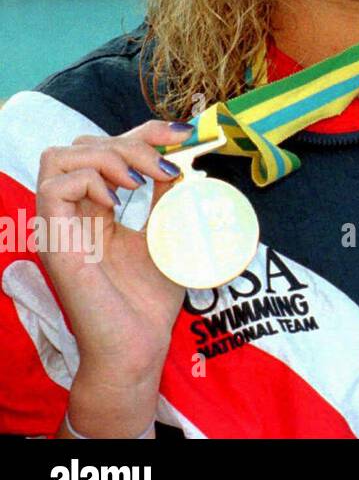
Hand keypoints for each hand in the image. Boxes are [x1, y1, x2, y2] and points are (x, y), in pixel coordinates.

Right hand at [35, 119, 195, 383]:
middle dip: (130, 141)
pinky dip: (89, 180)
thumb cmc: (149, 301)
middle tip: (168, 167)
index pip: (106, 148)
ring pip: (57, 157)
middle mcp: (72, 214)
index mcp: (96, 209)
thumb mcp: (169, 234)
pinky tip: (120, 200)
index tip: (184, 133)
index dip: (144, 131)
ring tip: (143, 181)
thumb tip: (184, 160)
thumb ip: (169, 198)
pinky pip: (52, 188)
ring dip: (108, 156)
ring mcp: (59, 228)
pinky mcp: (54, 245)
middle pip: (81, 145)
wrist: (138, 348)